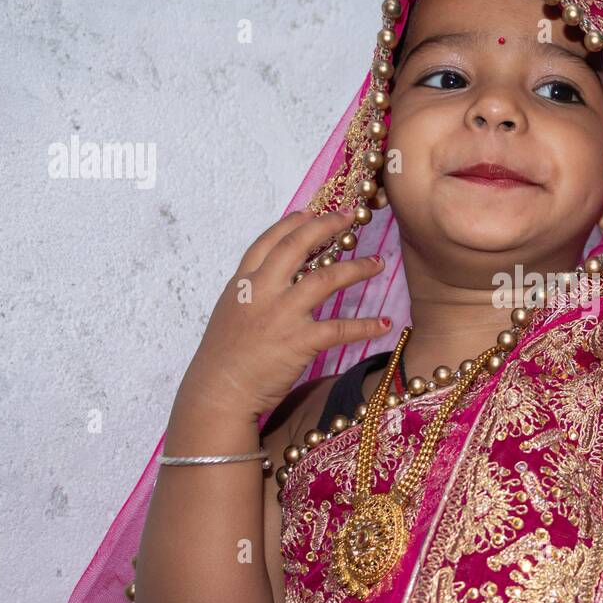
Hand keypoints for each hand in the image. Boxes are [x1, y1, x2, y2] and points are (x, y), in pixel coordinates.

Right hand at [179, 209, 389, 420]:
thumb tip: (278, 277)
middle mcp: (262, 291)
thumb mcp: (231, 312)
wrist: (219, 391)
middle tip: (350, 217)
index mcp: (243, 283)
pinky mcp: (299, 341)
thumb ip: (253, 291)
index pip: (269, 241)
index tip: (313, 211)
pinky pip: (340, 328)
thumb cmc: (224, 356)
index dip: (293, 222)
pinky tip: (383, 324)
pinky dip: (365, 326)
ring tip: (378, 264)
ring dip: (356, 268)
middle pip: (298, 246)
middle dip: (327, 226)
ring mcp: (282, 314)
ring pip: (326, 279)